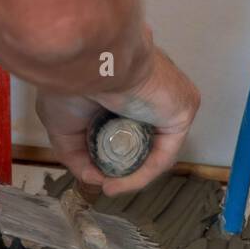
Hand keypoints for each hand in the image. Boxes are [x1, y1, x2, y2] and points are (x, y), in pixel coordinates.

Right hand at [35, 46, 199, 195]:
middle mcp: (152, 92)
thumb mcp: (65, 126)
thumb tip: (95, 179)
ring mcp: (169, 100)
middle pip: (144, 141)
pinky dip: (142, 174)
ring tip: (108, 187)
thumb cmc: (72, 81)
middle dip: (124, 168)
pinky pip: (164, 151)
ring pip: (155, 150)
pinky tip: (118, 183)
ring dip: (131, 176)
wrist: (89, 61)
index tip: (95, 175)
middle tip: (104, 184)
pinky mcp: (183, 108)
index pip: (129, 129)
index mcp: (127, 87)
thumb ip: (77, 155)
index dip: (112, 157)